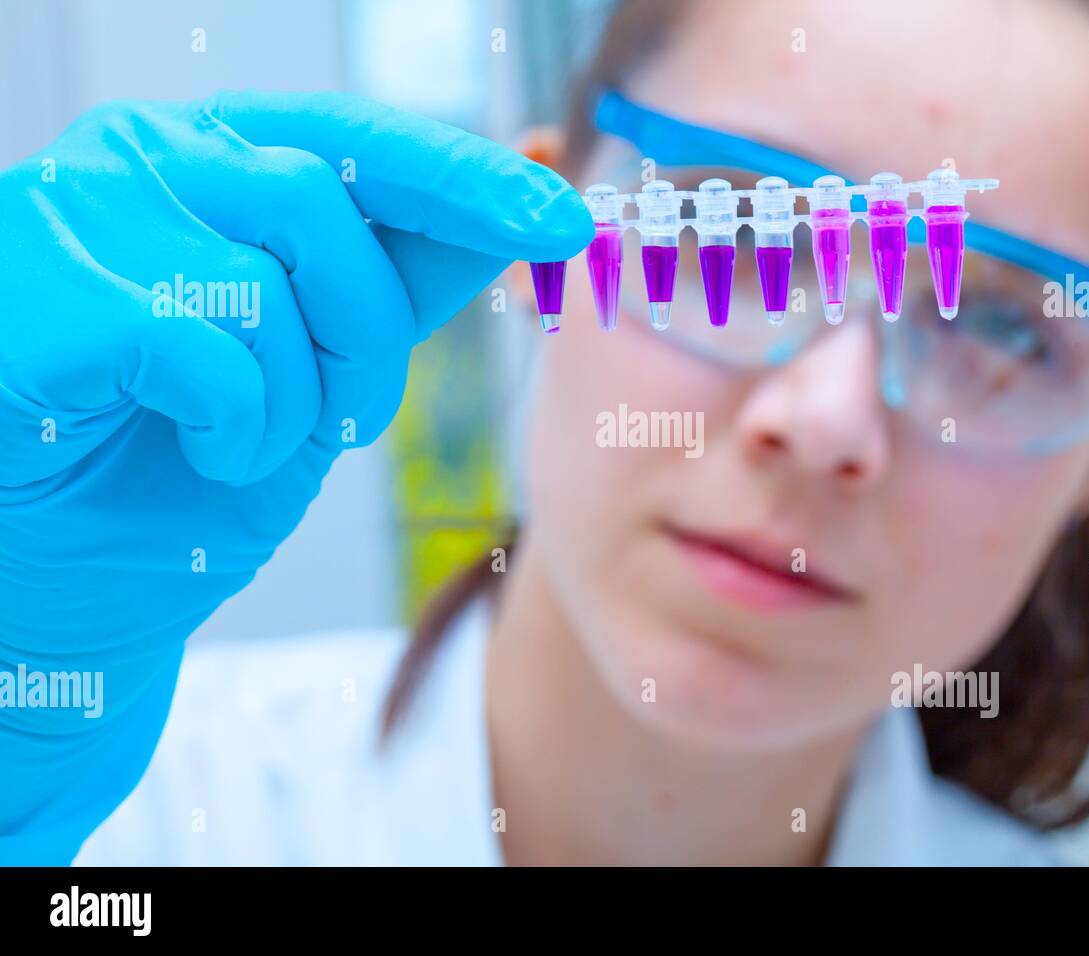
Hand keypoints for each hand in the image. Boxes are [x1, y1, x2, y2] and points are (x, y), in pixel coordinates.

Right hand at [0, 91, 592, 861]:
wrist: (80, 577)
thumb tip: (533, 174)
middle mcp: (146, 155)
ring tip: (248, 443)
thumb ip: (409, 272)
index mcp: (221, 158)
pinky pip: (194, 342)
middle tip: (336, 420)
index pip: (363, 141)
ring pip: (260, 279)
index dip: (469, 181)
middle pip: (317, 204)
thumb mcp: (327, 363)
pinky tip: (197, 448)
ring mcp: (75, 209)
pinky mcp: (28, 287)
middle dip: (364, 337)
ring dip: (292, 397)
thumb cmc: (191, 460)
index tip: (565, 222)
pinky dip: (229, 421)